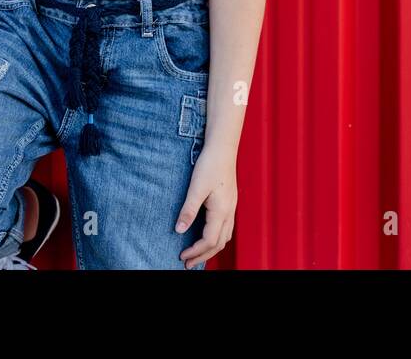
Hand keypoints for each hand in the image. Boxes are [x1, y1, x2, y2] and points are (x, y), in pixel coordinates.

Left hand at [175, 143, 236, 268]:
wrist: (223, 148)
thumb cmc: (210, 164)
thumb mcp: (196, 187)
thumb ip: (188, 210)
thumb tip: (179, 230)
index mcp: (221, 211)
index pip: (209, 241)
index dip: (195, 251)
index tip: (181, 256)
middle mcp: (229, 212)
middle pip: (219, 243)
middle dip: (203, 255)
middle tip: (188, 262)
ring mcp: (231, 207)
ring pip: (225, 237)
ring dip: (211, 248)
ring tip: (197, 253)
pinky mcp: (229, 202)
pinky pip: (226, 228)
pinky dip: (216, 237)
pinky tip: (206, 234)